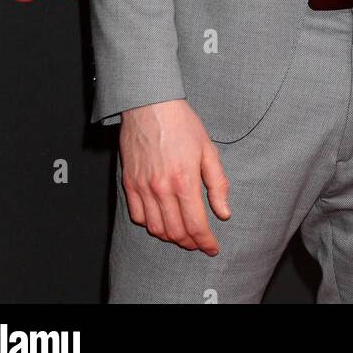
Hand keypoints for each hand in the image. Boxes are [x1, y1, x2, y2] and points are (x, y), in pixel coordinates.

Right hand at [119, 99, 230, 253]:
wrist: (150, 104)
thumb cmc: (182, 124)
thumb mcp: (208, 149)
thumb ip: (217, 184)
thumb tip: (224, 213)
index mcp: (184, 180)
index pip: (196, 225)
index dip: (206, 242)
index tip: (213, 248)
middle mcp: (162, 188)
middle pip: (176, 232)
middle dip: (190, 243)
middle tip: (199, 242)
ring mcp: (143, 187)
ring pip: (156, 228)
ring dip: (171, 237)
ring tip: (182, 234)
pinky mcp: (129, 183)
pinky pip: (138, 216)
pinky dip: (150, 225)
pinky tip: (161, 220)